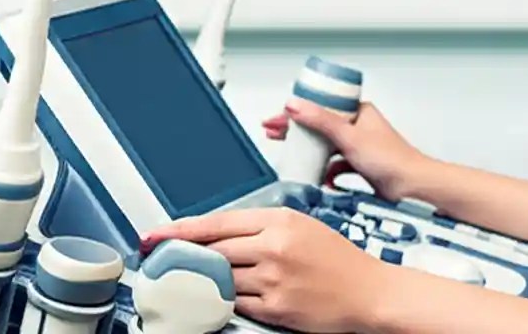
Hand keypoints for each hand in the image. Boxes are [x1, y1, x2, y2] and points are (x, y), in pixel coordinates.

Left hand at [140, 208, 394, 332]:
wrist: (371, 293)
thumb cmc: (340, 261)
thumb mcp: (303, 228)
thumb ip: (264, 228)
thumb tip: (221, 235)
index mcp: (281, 220)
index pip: (218, 222)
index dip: (181, 230)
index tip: (157, 234)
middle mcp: (274, 246)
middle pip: (213, 251)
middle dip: (185, 257)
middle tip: (164, 261)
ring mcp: (274, 279)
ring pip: (221, 279)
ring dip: (205, 282)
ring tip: (198, 282)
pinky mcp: (276, 308)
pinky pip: (237, 305)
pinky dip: (228, 302)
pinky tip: (228, 299)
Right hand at [263, 100, 431, 200]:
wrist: (411, 187)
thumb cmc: (390, 159)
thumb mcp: (348, 136)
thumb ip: (320, 121)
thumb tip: (294, 104)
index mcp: (358, 111)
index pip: (321, 106)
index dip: (297, 111)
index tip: (277, 118)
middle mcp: (359, 126)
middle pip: (321, 125)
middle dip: (297, 130)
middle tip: (274, 134)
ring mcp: (360, 146)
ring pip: (327, 145)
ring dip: (309, 150)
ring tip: (289, 155)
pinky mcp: (361, 165)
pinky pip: (336, 165)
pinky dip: (325, 170)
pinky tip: (317, 178)